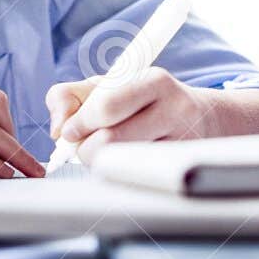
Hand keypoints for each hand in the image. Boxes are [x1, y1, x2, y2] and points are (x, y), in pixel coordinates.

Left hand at [46, 68, 219, 163]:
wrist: (201, 117)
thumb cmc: (142, 100)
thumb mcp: (105, 86)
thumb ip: (68, 97)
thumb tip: (57, 129)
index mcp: (153, 80)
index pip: (106, 106)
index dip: (79, 123)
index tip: (70, 131)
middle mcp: (174, 108)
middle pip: (110, 140)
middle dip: (85, 147)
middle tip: (84, 145)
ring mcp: (183, 141)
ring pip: (122, 164)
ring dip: (101, 163)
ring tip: (104, 152)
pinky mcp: (183, 167)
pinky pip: (136, 178)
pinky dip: (120, 173)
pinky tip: (124, 162)